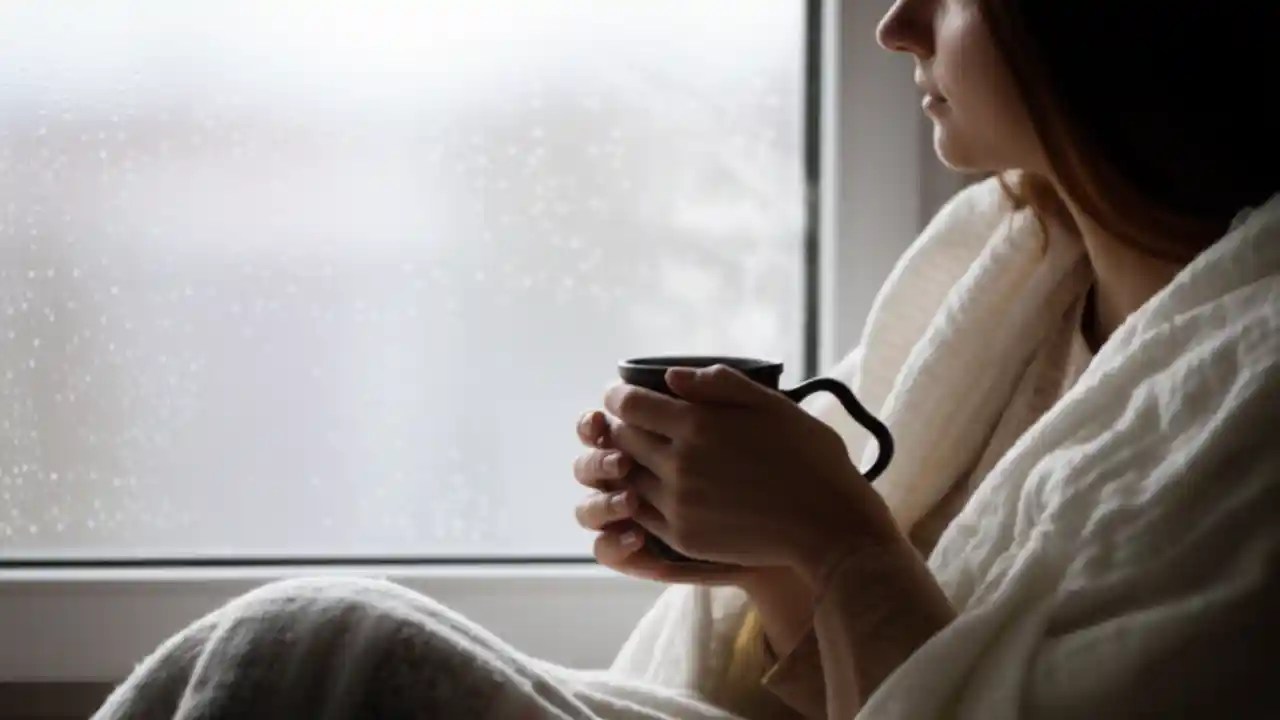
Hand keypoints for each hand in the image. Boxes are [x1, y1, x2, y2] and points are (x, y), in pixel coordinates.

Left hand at [602, 365, 900, 583]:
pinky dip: (639, 498)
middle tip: (627, 423)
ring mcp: (677, 505)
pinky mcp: (682, 537)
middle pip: (623, 440)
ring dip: (627, 464)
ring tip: (639, 456)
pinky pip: (642, 513)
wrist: (828, 526)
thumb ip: (719, 385)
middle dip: (620, 427)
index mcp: (697, 425)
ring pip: (629, 478)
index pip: (630, 405)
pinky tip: (654, 490)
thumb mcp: (772, 406)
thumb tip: (671, 377)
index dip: (619, 396)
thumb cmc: (809, 458)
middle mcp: (678, 464)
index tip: (620, 395)